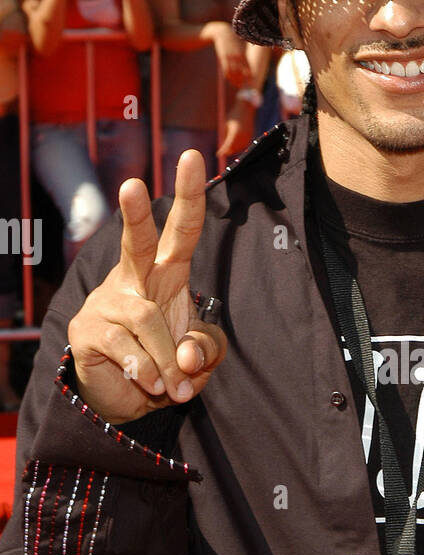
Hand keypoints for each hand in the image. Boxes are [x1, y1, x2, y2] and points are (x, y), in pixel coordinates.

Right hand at [67, 150, 227, 424]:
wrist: (125, 397)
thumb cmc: (166, 361)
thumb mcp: (198, 356)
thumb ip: (205, 350)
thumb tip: (186, 356)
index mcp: (165, 272)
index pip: (180, 231)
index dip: (189, 196)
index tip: (193, 157)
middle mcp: (134, 278)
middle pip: (136, 242)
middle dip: (136, 213)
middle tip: (133, 185)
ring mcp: (107, 302)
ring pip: (146, 319)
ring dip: (166, 358)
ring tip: (174, 388)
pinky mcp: (87, 330)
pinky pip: (124, 347)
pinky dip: (147, 370)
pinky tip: (151, 384)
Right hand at [209, 22, 251, 86]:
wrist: (222, 32)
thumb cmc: (233, 42)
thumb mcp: (240, 48)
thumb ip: (243, 58)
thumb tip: (247, 69)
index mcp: (243, 54)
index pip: (248, 68)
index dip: (249, 77)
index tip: (250, 83)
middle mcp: (237, 56)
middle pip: (241, 72)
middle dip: (242, 80)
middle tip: (242, 86)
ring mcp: (230, 57)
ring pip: (233, 72)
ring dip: (235, 80)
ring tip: (237, 85)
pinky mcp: (223, 57)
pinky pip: (226, 69)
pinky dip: (228, 75)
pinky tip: (230, 79)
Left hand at [218, 101, 253, 158]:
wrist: (245, 108)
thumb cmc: (233, 116)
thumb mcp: (225, 125)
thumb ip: (225, 135)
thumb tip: (222, 145)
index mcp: (235, 132)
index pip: (228, 145)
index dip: (223, 151)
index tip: (218, 154)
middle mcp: (242, 135)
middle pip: (234, 148)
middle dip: (228, 151)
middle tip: (222, 152)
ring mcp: (248, 136)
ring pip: (240, 148)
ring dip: (234, 149)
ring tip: (228, 149)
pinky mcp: (251, 136)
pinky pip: (244, 145)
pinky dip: (239, 147)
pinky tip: (235, 146)